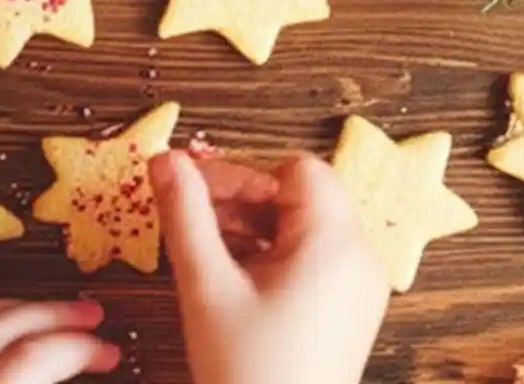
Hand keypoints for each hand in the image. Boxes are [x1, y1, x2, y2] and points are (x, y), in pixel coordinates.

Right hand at [149, 150, 389, 383]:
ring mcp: (359, 286)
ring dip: (254, 229)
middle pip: (301, 197)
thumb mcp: (206, 285)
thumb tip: (164, 159)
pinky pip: (313, 261)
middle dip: (243, 201)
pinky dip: (274, 258)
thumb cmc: (246, 372)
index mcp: (334, 242)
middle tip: (193, 222)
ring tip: (208, 256)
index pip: (297, 170)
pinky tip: (234, 281)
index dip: (242, 174)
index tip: (196, 192)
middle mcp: (359, 258)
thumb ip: (184, 214)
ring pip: (304, 229)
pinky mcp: (350, 310)